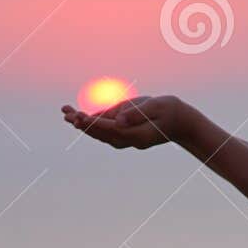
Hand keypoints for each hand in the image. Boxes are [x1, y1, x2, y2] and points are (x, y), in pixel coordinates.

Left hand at [61, 94, 183, 149]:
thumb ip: (137, 114)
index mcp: (137, 135)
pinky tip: (79, 116)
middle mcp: (129, 140)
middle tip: (66, 114)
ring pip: (100, 133)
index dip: (94, 123)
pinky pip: (104, 130)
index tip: (80, 116)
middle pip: (102, 133)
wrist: (180, 122)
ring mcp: (127, 139)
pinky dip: (91, 123)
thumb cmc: (170, 111)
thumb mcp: (156, 107)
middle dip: (83, 123)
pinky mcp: (125, 134)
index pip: (111, 129)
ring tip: (66, 113)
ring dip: (83, 124)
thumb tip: (118, 120)